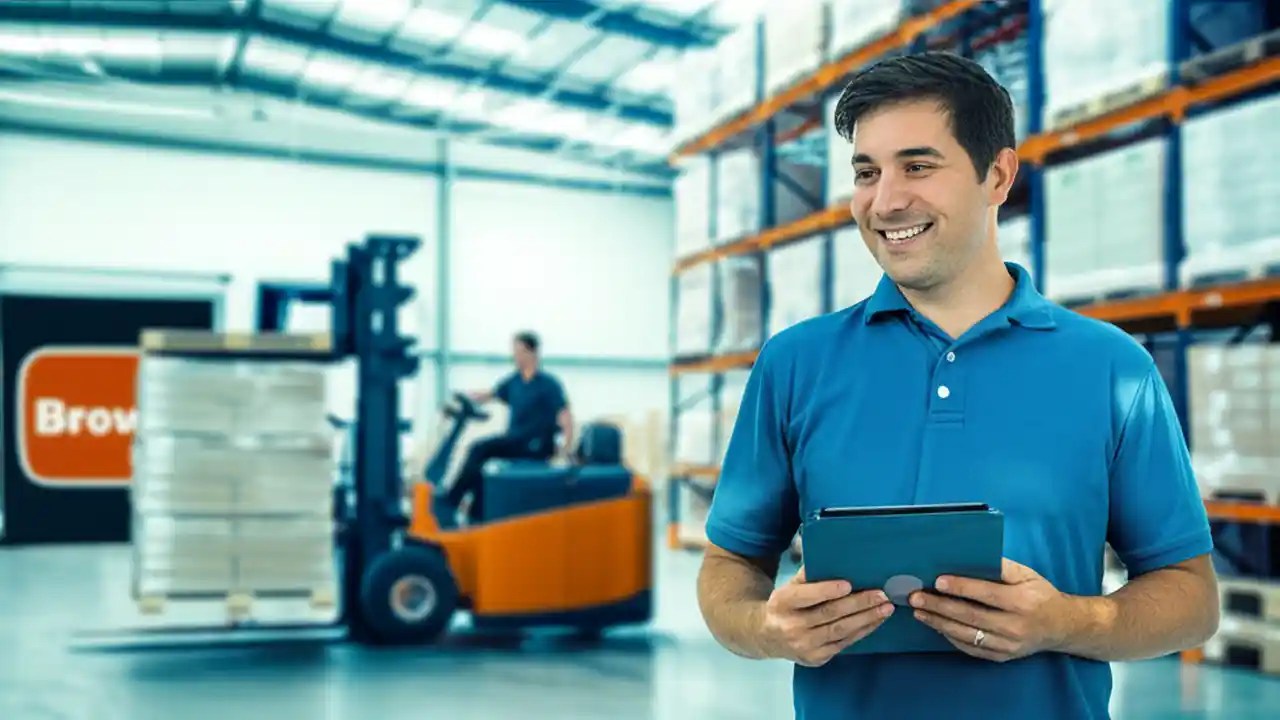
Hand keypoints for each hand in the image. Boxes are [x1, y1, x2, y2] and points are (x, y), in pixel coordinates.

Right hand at [759, 566, 894, 666]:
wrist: (768, 637)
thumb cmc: (785, 605)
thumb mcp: (789, 587)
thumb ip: (808, 574)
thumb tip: (834, 556)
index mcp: (782, 603)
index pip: (806, 596)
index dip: (827, 590)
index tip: (849, 583)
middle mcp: (791, 626)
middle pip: (829, 614)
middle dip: (858, 603)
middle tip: (881, 594)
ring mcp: (804, 645)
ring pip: (840, 630)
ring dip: (866, 618)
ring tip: (886, 607)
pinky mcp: (816, 658)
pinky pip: (844, 643)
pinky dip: (862, 631)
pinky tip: (876, 621)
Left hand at [910, 558, 1073, 662]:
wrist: (1061, 627)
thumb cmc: (1040, 594)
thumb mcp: (1027, 574)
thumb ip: (1001, 567)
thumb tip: (969, 558)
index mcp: (1023, 602)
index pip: (987, 593)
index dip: (961, 587)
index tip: (937, 581)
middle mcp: (1015, 626)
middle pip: (971, 616)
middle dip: (940, 606)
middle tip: (916, 598)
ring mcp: (1008, 645)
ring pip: (967, 635)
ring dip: (939, 623)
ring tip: (919, 612)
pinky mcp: (1002, 657)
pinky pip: (971, 648)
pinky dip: (951, 637)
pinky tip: (936, 626)